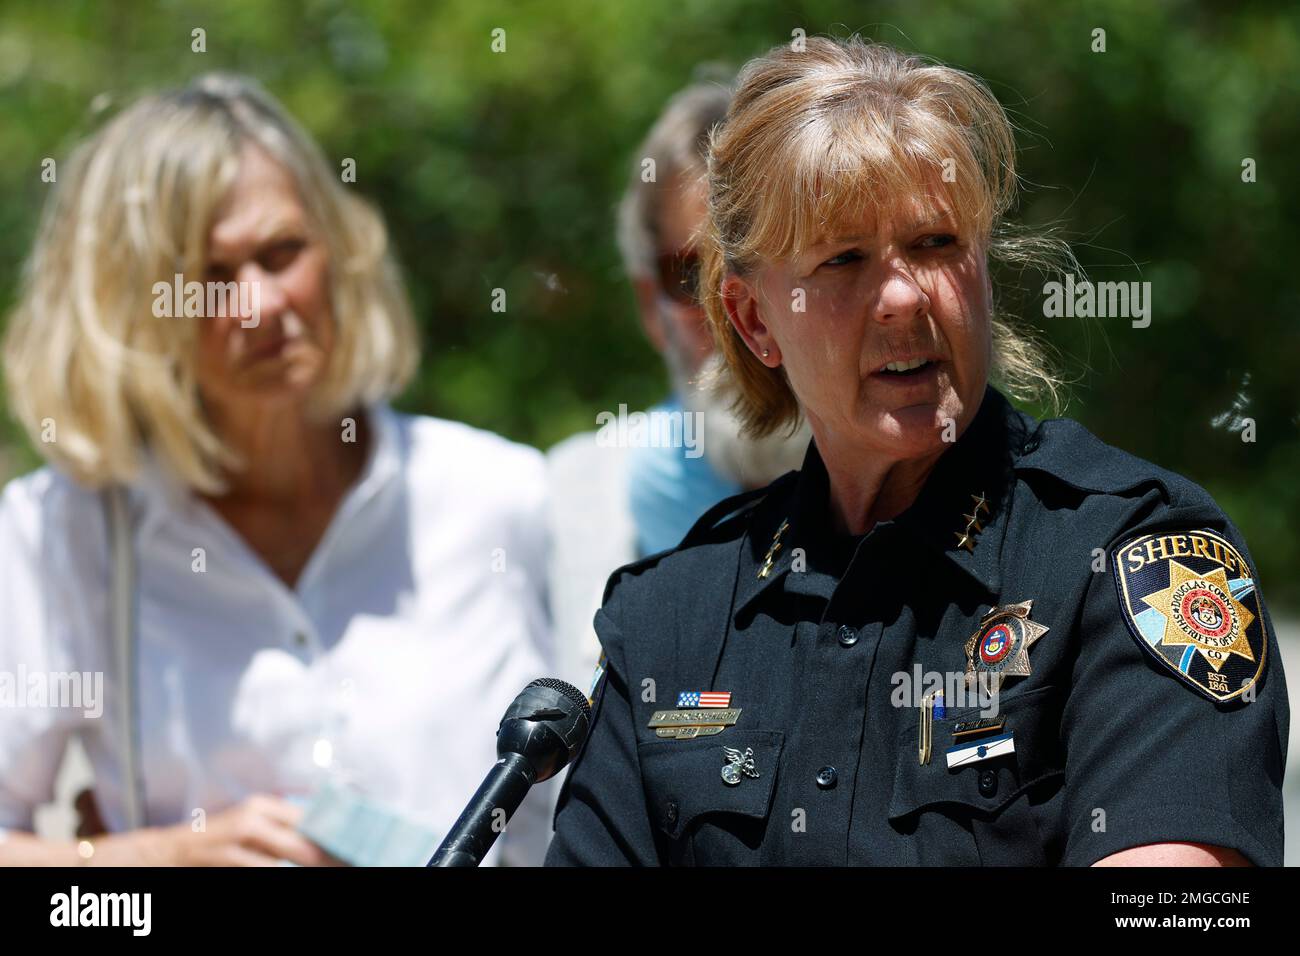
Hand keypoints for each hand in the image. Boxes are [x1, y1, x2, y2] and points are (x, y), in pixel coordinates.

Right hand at [154, 794, 344, 866]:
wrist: (168, 852)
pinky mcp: (224, 855)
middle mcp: (252, 815)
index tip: (350, 847)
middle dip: (325, 856)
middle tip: (344, 864)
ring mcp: (237, 834)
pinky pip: (264, 869)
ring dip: (308, 865)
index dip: (331, 835)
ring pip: (287, 855)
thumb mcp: (248, 827)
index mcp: (262, 805)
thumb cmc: (216, 842)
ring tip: (327, 868)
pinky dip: (277, 873)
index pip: (309, 818)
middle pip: (303, 838)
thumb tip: (320, 839)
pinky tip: (286, 873)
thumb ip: (279, 830)